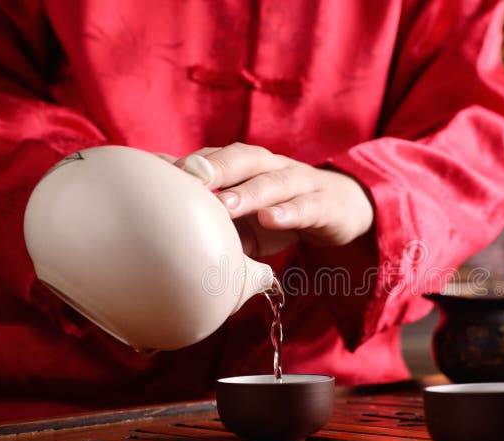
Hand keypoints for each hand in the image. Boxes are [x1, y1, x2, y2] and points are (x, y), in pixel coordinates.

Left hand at [175, 143, 373, 257]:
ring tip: (226, 205)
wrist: (341, 210)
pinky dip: (289, 212)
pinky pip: (306, 206)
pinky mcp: (325, 206)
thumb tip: (163, 214)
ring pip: (275, 182)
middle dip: (217, 167)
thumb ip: (212, 213)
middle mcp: (274, 167)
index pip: (218, 157)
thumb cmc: (281, 212)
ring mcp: (302, 184)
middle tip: (191, 179)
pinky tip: (271, 219)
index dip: (191, 164)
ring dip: (249, 192)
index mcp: (250, 166)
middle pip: (245, 159)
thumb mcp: (245, 216)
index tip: (162, 176)